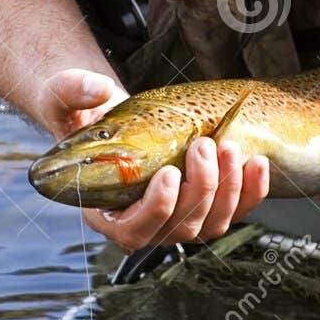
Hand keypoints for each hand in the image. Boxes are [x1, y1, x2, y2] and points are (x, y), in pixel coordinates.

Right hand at [35, 68, 269, 250]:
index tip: (168, 173)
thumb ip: (72, 91)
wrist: (110, 115)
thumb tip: (98, 88)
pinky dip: (250, 192)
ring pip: (211, 224)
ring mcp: (177, 220)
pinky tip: (255, 163)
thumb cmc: (82, 115)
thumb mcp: (64, 98)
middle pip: (180, 228)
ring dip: (227, 189)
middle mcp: (144, 224)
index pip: (133, 231)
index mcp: (105, 212)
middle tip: (202, 145)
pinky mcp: (205, 207)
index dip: (155, 209)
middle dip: (199, 188)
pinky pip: (234, 212)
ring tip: (227, 146)